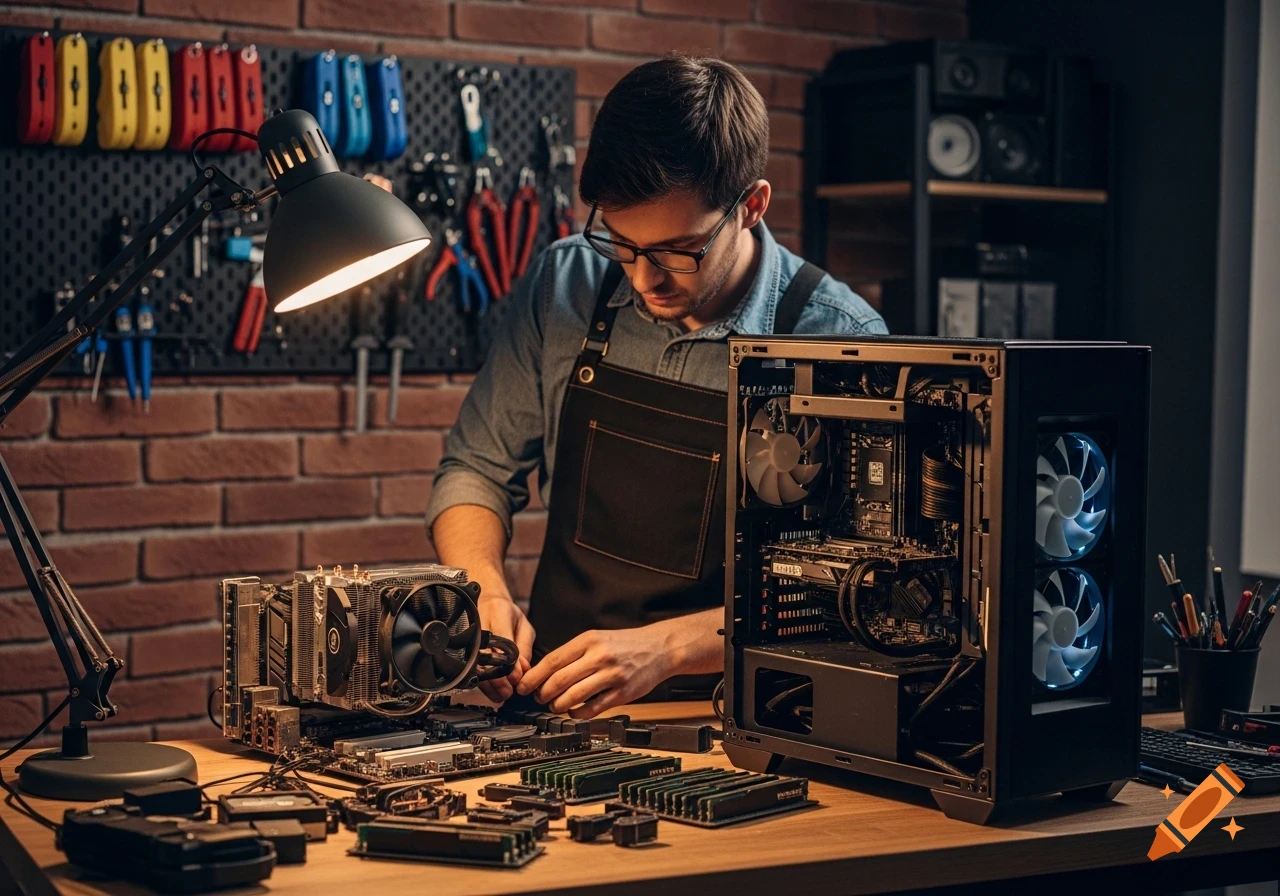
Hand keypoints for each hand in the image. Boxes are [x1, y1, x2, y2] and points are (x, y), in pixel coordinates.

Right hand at [477, 593, 534, 702]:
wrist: (486, 601)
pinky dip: (482, 683)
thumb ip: (524, 647)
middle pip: (484, 655)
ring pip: (474, 664)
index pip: (502, 640)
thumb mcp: (523, 625)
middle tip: (507, 692)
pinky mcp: (465, 647)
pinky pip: (471, 667)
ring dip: (488, 684)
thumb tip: (522, 670)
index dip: (509, 662)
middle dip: (496, 678)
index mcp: (497, 612)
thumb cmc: (507, 613)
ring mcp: (469, 635)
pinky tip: (492, 692)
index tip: (516, 678)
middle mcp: (480, 624)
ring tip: (501, 696)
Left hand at [516, 626, 674, 717]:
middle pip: (559, 680)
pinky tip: (574, 711)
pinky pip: (593, 708)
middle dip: (543, 693)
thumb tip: (544, 671)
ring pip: (574, 696)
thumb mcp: (597, 639)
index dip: (534, 676)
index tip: (523, 686)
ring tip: (554, 706)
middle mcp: (599, 656)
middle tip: (538, 698)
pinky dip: (578, 713)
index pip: (553, 660)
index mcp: (589, 640)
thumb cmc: (625, 644)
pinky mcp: (623, 693)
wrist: (660, 647)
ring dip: (558, 705)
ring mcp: (611, 675)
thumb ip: (574, 653)